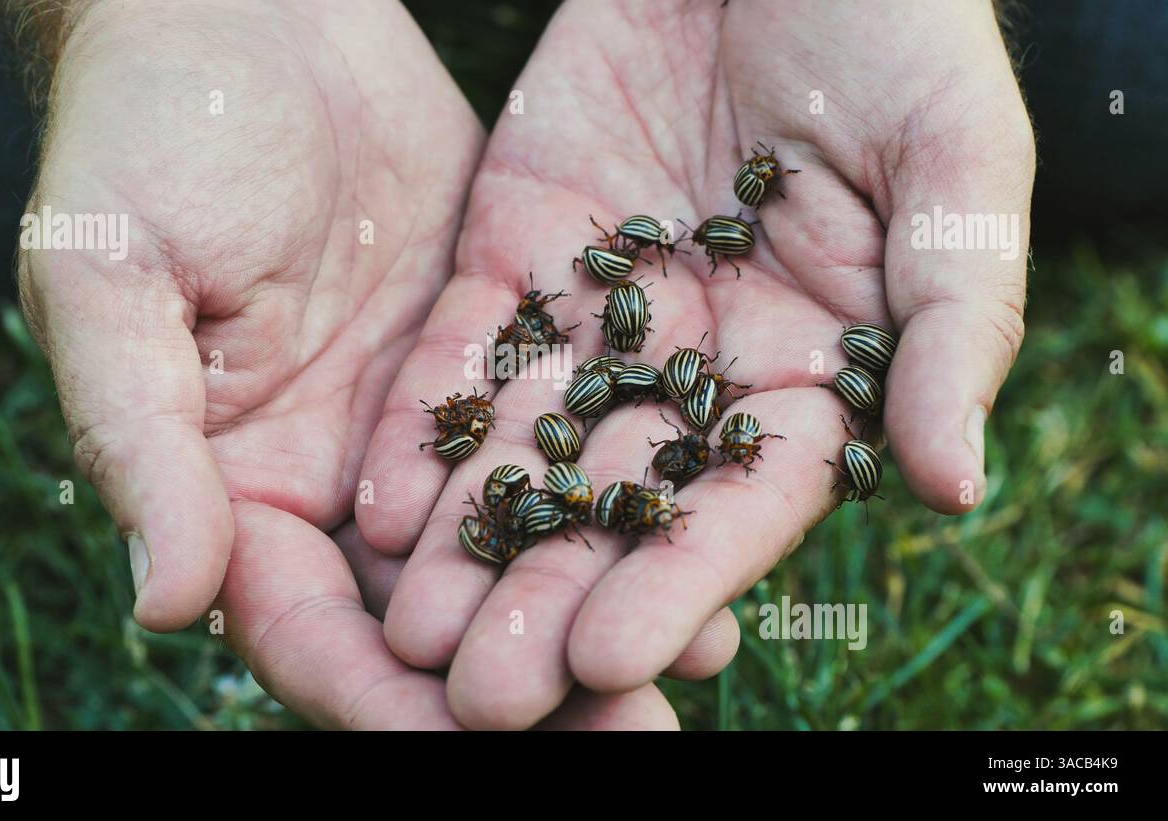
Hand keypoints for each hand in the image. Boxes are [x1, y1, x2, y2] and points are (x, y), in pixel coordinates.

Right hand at [17, 0, 691, 729]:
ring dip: (595, 601)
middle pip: (432, 618)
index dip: (387, 697)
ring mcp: (422, 421)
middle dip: (525, 685)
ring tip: (702, 655)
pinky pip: (565, 436)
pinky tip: (700, 525)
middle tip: (635, 733)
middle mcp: (337, 479)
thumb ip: (138, 443)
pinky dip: (625, 487)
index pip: (310, 630)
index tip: (476, 736)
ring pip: (515, 541)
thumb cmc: (142, 140)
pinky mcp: (493, 350)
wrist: (243, 22)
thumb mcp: (110, 287)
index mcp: (234, 489)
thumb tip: (165, 603)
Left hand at [356, 0, 1032, 727]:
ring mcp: (597, 317)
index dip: (680, 585)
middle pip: (617, 505)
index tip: (613, 661)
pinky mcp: (516, 254)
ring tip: (409, 629)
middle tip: (482, 694)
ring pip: (526, 449)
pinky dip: (423, 428)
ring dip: (469, 543)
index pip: (741, 507)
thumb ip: (951, 327)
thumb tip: (957, 485)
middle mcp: (693, 369)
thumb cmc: (901, 33)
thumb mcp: (957, 169)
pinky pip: (465, 353)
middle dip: (549, 597)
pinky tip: (378, 507)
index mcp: (809, 374)